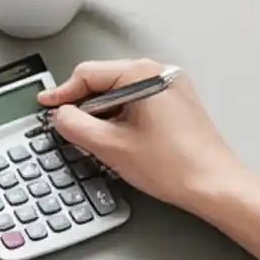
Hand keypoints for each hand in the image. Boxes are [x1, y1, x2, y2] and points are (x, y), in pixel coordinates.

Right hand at [37, 59, 250, 212]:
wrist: (212, 185)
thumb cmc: (173, 165)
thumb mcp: (108, 145)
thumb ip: (73, 124)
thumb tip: (59, 115)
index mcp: (144, 75)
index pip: (88, 74)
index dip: (62, 92)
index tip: (46, 105)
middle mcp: (160, 74)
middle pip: (103, 81)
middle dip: (82, 105)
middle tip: (67, 127)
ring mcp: (170, 88)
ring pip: (118, 93)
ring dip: (101, 114)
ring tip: (98, 140)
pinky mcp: (174, 104)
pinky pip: (135, 102)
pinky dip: (119, 118)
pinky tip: (117, 140)